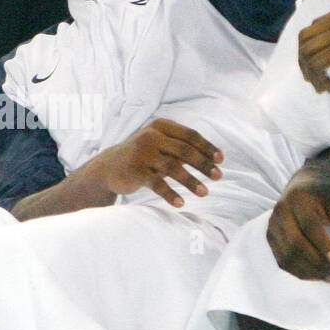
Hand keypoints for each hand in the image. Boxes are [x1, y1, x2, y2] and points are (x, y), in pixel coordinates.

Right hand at [88, 118, 222, 208]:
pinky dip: (170, 195)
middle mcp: (151, 136)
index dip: (207, 147)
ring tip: (205, 193)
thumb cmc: (143, 156)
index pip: (190, 135)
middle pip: (184, 150)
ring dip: (191, 181)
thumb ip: (183, 148)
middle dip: (204, 164)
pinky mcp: (135, 171)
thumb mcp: (161, 146)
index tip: (221, 160)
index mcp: (161, 126)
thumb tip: (215, 158)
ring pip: (173, 167)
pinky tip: (181, 204)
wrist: (109, 167)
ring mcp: (142, 153)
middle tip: (218, 177)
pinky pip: (157, 184)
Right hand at [266, 170, 329, 280]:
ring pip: (287, 256)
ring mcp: (273, 226)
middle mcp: (281, 212)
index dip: (323, 244)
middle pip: (295, 244)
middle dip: (317, 262)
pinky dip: (300, 272)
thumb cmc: (323, 197)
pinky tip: (317, 276)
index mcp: (297, 199)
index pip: (308, 225)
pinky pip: (282, 261)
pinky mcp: (271, 238)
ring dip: (310, 271)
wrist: (302, 188)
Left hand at [297, 3, 329, 92]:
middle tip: (312, 78)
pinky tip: (329, 88)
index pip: (315, 26)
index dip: (312, 48)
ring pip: (307, 53)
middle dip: (304, 59)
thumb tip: (320, 52)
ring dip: (310, 73)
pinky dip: (318, 79)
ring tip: (322, 87)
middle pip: (305, 37)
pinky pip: (315, 66)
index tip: (318, 67)